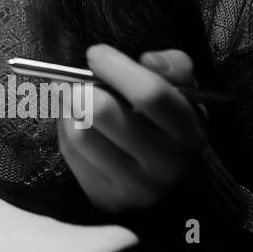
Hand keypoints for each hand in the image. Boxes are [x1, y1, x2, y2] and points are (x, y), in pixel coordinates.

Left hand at [57, 43, 209, 214]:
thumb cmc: (170, 125)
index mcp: (187, 132)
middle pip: (104, 113)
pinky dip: (65, 129)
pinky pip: (70, 152)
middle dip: (82, 88)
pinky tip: (77, 123)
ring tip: (77, 101)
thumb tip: (148, 60)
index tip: (95, 54)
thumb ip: (174, 68)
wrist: (169, 181)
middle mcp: (164, 165)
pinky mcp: (105, 197)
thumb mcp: (184, 94)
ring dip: (69, 109)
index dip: (116, 67)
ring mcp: (134, 186)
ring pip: (80, 134)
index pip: (150, 94)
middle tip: (79, 81)